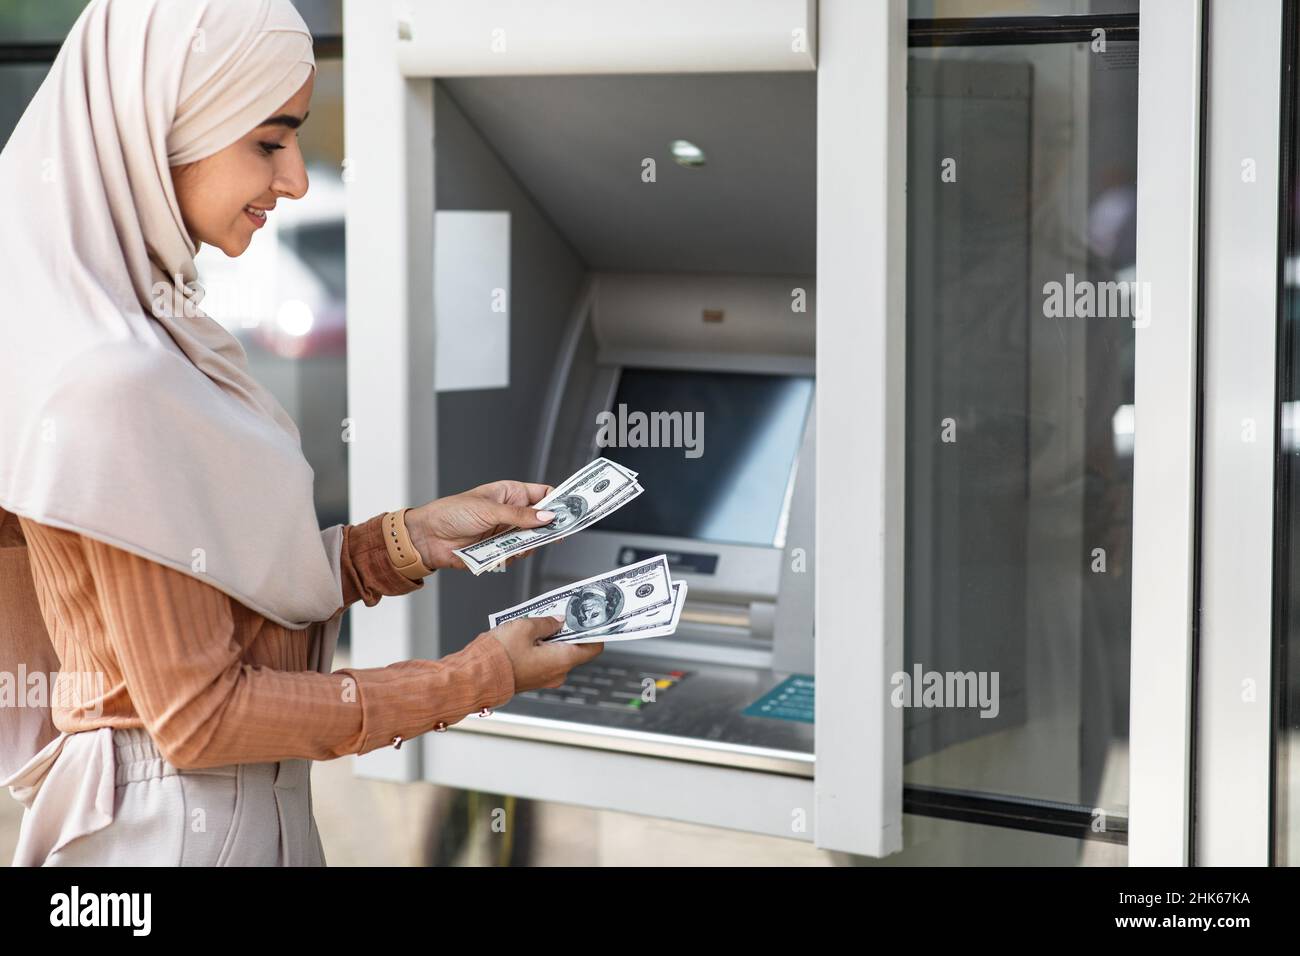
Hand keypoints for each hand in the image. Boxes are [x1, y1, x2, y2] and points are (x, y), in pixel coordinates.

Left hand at [403, 480, 555, 570]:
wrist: (428, 538)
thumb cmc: (452, 513)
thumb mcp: (489, 510)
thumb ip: (520, 516)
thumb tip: (547, 517)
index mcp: (511, 493)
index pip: (543, 495)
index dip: (559, 502)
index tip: (572, 510)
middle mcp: (512, 512)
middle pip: (542, 520)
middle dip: (547, 528)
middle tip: (555, 534)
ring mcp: (506, 531)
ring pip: (532, 540)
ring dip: (528, 545)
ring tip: (516, 545)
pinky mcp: (499, 550)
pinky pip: (517, 555)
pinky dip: (514, 556)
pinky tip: (503, 554)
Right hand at [486, 616, 603, 691]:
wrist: (474, 677)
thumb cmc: (499, 656)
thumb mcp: (525, 627)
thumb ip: (547, 622)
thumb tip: (558, 621)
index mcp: (562, 660)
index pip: (593, 647)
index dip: (593, 631)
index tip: (590, 618)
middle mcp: (557, 673)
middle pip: (574, 648)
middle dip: (567, 630)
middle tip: (559, 614)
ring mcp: (544, 679)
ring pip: (556, 654)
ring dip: (551, 638)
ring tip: (537, 623)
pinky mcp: (531, 680)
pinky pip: (543, 661)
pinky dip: (540, 648)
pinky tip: (527, 636)